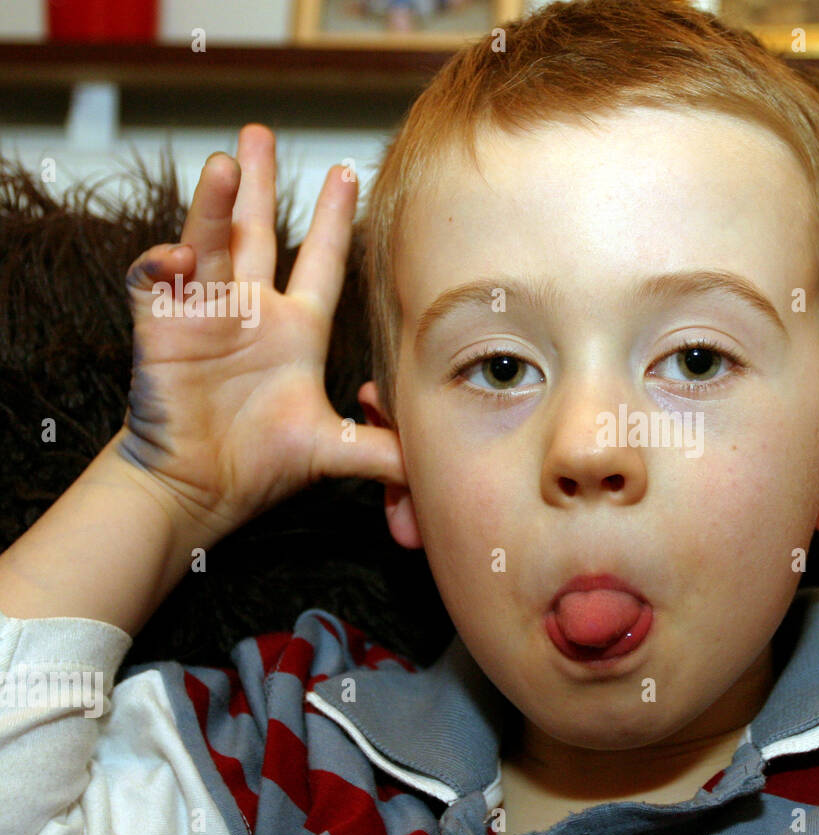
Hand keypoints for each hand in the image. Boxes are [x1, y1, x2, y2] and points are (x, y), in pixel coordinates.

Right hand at [117, 124, 402, 540]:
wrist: (195, 493)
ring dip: (215, 205)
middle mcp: (251, 314)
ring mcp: (204, 316)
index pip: (321, 262)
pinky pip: (154, 283)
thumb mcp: (333, 451)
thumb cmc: (257, 466)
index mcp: (295, 331)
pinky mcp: (162, 330)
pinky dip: (161, 265)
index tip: (348, 172)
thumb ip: (383, 452)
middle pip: (256, 234)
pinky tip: (175, 257)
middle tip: (260, 132)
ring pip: (209, 244)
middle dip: (259, 183)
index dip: (333, 219)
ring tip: (227, 163)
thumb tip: (438, 466)